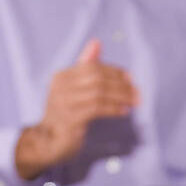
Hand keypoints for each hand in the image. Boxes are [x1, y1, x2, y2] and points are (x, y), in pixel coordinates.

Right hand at [14, 38, 138, 179]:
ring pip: (99, 93)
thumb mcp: (73, 89)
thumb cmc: (65, 115)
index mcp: (61, 76)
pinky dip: (113, 108)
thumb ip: (84, 67)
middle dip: (121, 85)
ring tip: (134, 102)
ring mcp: (63, 103)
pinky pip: (97, 108)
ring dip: (121, 97)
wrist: (48, 143)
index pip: (92, 67)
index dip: (114, 71)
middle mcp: (60, 86)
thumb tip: (96, 42)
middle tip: (137, 93)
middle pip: (97, 78)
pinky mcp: (70, 119)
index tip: (130, 79)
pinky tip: (123, 111)